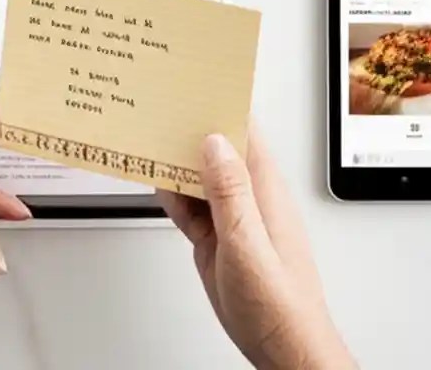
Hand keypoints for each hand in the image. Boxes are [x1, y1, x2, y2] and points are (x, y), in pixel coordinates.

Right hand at [158, 129, 354, 369]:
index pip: (244, 131)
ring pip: (199, 177)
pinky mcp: (217, 239)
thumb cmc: (281, 304)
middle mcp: (249, 198)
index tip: (192, 87)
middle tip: (158, 111)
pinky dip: (173, 196)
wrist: (282, 348)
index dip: (220, 105)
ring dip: (177, 163)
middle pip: (216, 150)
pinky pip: (191, 207)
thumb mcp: (248, 243)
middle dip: (190, 131)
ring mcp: (232, 218)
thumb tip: (214, 143)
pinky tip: (158, 185)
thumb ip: (230, 192)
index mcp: (265, 189)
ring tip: (149, 140)